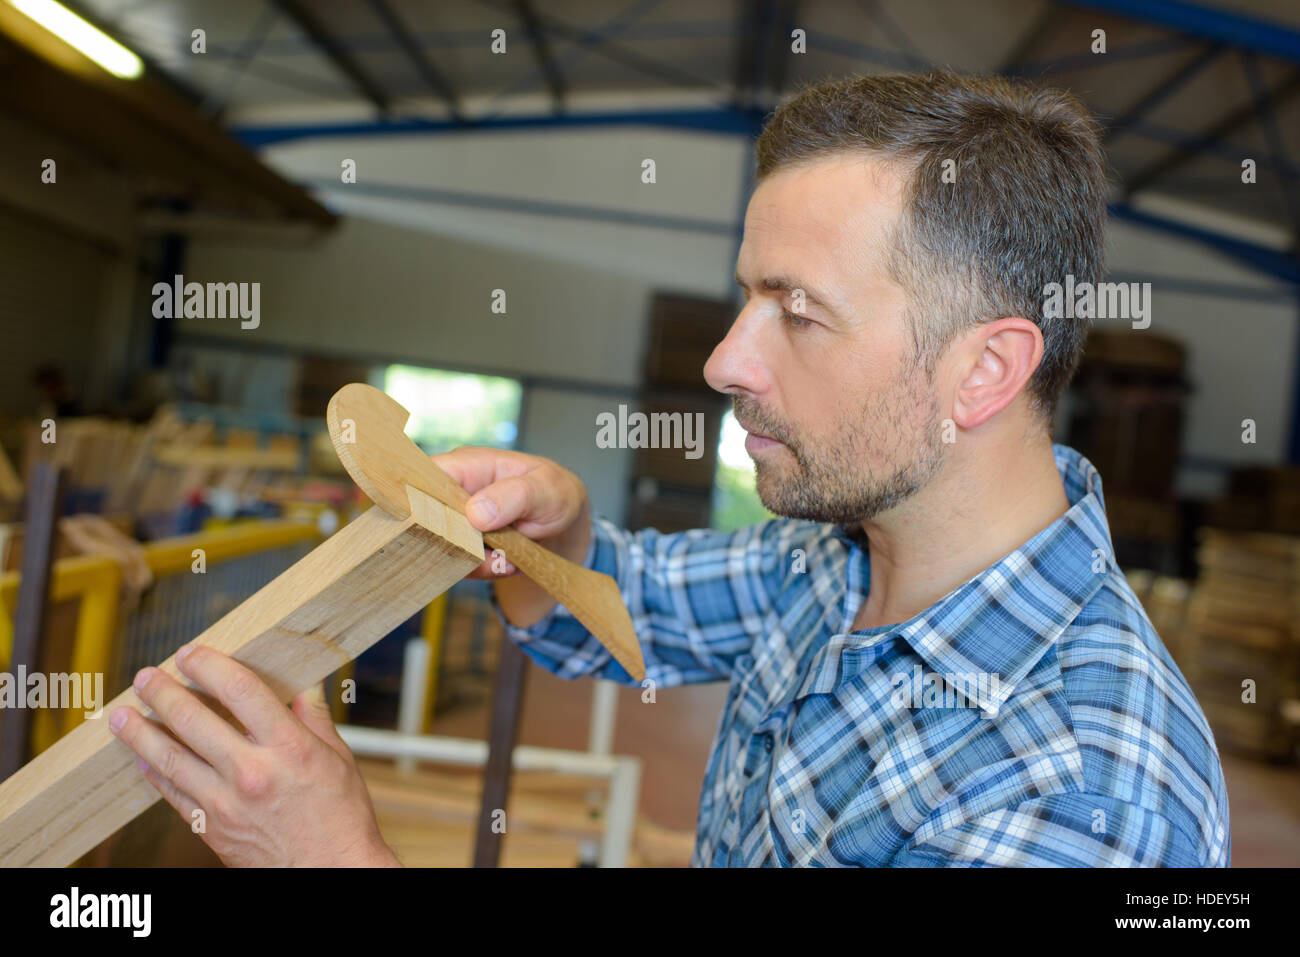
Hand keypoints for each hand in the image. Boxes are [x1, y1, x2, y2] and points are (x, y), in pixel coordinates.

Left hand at [109, 645, 398, 867]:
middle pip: (193, 719)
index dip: (210, 665)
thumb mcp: (339, 757)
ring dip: (140, 732)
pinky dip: (153, 772)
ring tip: (121, 714)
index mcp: (289, 746)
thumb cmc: (341, 817)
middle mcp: (253, 771)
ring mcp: (226, 801)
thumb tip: (302, 685)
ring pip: (170, 757)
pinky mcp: (212, 827)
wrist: (331, 871)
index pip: (240, 690)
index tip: (191, 654)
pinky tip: (142, 757)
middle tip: (146, 677)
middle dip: (163, 693)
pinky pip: (172, 793)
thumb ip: (313, 717)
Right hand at [430, 446, 590, 626]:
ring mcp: (456, 521)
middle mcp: (454, 492)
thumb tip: (475, 512)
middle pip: (426, 520)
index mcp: (467, 465)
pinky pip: (460, 565)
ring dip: (476, 561)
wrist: (563, 520)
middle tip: (494, 552)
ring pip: (444, 548)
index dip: (421, 502)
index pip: (423, 478)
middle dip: (459, 543)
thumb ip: (513, 496)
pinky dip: (485, 570)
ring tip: (510, 556)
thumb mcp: (545, 489)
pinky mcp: (463, 544)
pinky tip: (509, 561)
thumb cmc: (553, 492)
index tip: (444, 527)